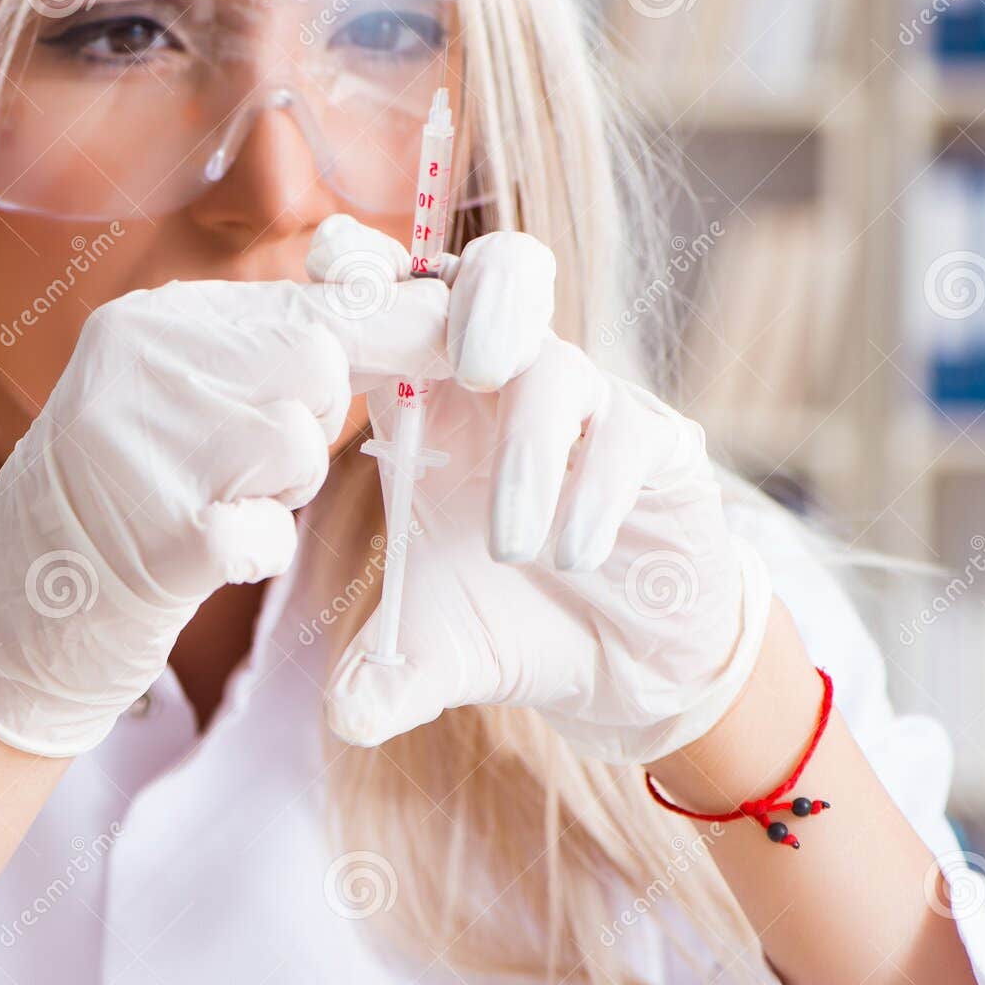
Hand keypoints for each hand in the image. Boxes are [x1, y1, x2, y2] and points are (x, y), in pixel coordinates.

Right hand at [0, 276, 448, 756]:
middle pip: (309, 362)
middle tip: (246, 459)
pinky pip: (267, 532)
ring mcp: (142, 446)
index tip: (463, 326)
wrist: (14, 603)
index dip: (391, 321)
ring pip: (296, 443)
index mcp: (146, 323)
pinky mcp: (156, 535)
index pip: (301, 303)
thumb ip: (255, 350)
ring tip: (205, 502)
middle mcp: (138, 365)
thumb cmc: (120, 495)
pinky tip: (197, 551)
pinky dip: (251, 548)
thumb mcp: (167, 394)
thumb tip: (399, 304)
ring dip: (276, 487)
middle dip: (308, 418)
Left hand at [307, 216, 772, 764]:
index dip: (364, 273)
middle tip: (459, 369)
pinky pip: (627, 439)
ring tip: (512, 547)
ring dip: (527, 454)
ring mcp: (588, 409)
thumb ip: (385, 677)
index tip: (328, 266)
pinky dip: (590, 495)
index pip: (396, 304)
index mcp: (431, 402)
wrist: (622, 667)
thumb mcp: (436, 656)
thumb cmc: (510, 621)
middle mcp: (507, 386)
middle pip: (501, 274)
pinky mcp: (656, 448)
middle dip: (474, 300)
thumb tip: (347, 718)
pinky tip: (569, 557)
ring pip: (558, 371)